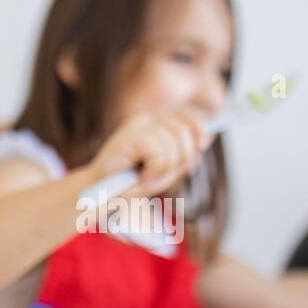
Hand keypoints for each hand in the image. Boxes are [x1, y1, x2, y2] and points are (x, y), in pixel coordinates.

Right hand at [88, 109, 212, 198]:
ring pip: (173, 145)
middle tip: (164, 173)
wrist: (101, 193)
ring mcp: (136, 126)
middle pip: (184, 131)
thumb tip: (206, 140)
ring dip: (165, 169)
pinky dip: (156, 170)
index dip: (199, 129)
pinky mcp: (129, 137)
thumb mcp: (166, 168)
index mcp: (155, 123)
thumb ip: (185, 153)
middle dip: (183, 158)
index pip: (187, 115)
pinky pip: (159, 153)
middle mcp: (146, 119)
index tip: (202, 146)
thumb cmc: (133, 182)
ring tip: (149, 177)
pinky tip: (144, 177)